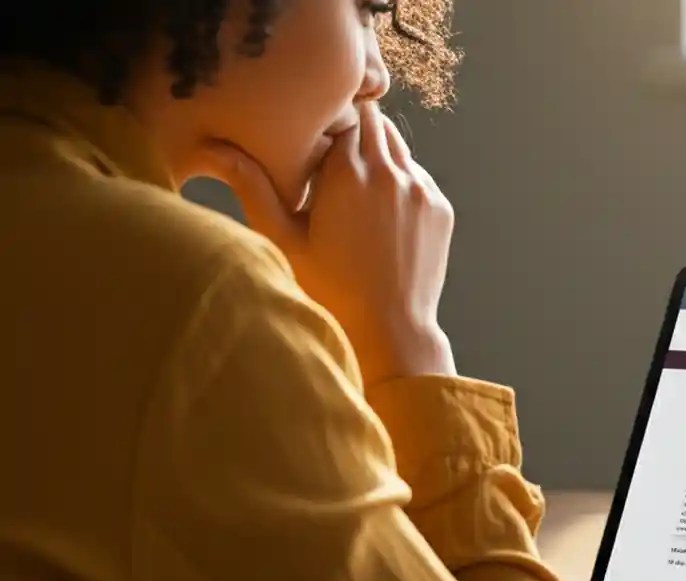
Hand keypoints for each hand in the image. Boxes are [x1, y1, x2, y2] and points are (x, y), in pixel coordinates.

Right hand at [206, 102, 456, 384]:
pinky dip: (400, 183)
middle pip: (373, 121)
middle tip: (330, 159)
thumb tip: (212, 147)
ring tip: (354, 191)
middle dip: (353, 130)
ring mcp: (421, 189)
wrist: (392, 330)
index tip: (312, 140)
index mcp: (348, 171)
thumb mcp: (283, 239)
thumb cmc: (330, 290)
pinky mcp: (441, 208)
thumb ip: (251, 186)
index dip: (326, 120)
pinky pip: (418, 177)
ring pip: (398, 147)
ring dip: (377, 156)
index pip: (342, 112)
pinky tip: (380, 216)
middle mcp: (390, 171)